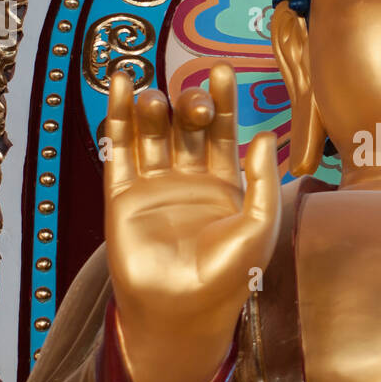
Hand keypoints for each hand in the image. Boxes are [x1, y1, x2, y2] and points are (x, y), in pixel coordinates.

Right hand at [103, 64, 280, 381]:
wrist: (183, 311)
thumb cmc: (229, 276)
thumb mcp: (259, 225)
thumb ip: (261, 181)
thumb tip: (263, 135)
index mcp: (225, 183)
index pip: (222, 130)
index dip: (221, 99)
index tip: (220, 70)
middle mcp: (189, 179)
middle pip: (186, 126)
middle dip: (190, 107)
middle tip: (193, 102)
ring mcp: (155, 186)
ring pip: (152, 133)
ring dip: (154, 109)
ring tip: (158, 97)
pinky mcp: (123, 196)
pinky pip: (119, 149)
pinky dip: (118, 116)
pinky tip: (121, 85)